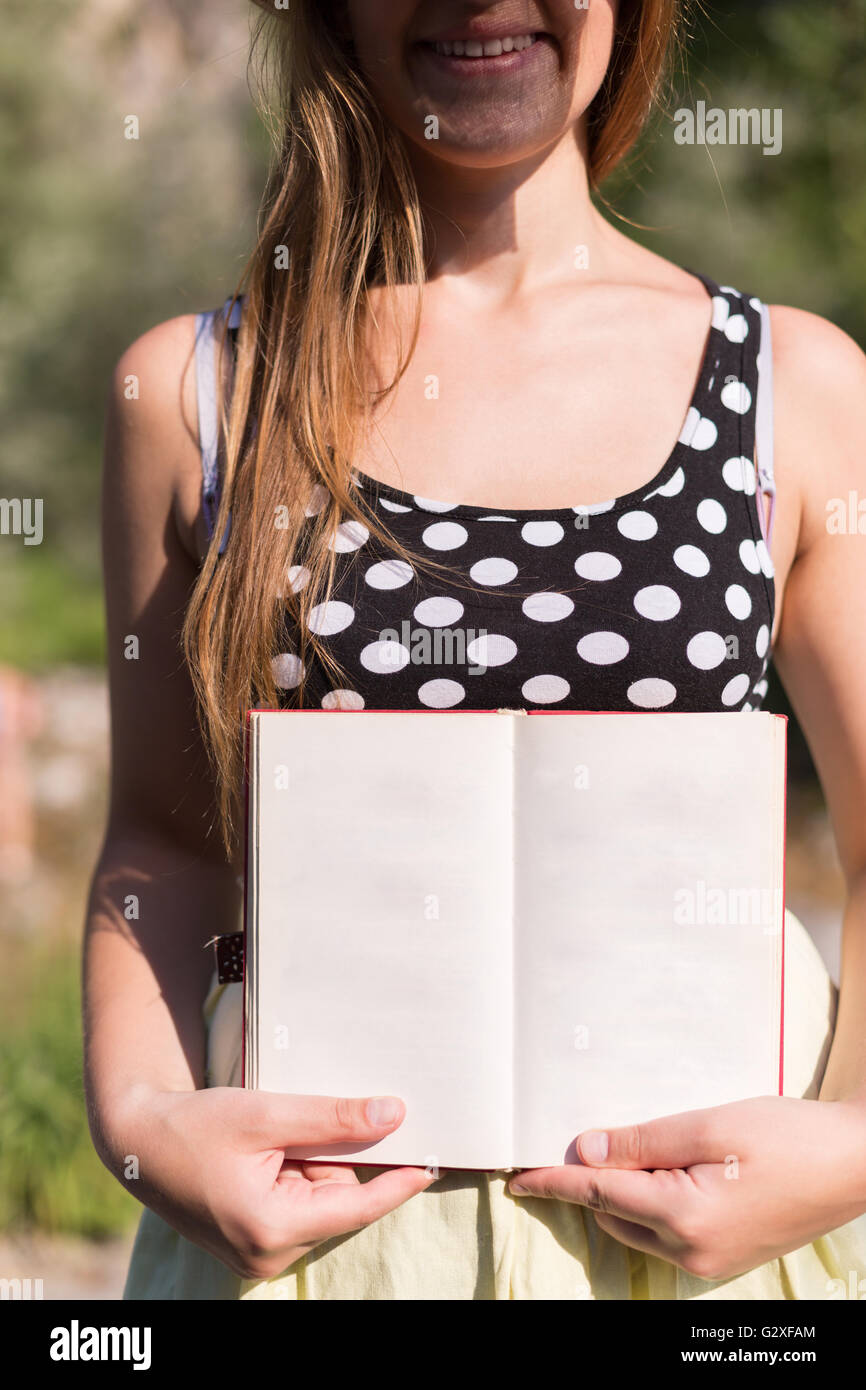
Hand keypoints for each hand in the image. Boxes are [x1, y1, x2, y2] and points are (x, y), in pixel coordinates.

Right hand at [115, 1085, 433, 1279]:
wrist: (137, 1141)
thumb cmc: (195, 1125)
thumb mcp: (267, 1113)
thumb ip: (332, 1118)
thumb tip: (393, 1113)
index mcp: (271, 1228)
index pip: (357, 1207)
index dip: (398, 1183)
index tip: (434, 1163)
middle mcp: (268, 1255)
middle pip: (337, 1200)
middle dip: (332, 1157)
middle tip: (296, 1124)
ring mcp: (259, 1255)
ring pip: (320, 1201)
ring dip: (309, 1164)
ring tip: (268, 1139)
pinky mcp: (254, 1245)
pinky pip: (299, 1206)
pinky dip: (296, 1174)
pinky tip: (267, 1153)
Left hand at [508, 1096, 865, 1280]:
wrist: (852, 1163)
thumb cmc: (786, 1136)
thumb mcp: (706, 1125)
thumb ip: (641, 1142)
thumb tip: (585, 1151)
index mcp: (684, 1218)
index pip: (599, 1196)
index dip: (554, 1183)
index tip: (518, 1177)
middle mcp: (692, 1252)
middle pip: (615, 1215)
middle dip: (592, 1183)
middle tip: (582, 1144)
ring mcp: (711, 1262)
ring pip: (638, 1227)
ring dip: (621, 1196)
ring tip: (624, 1155)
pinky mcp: (725, 1257)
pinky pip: (667, 1234)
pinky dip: (649, 1206)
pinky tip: (658, 1174)